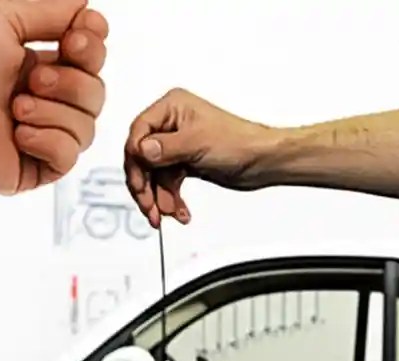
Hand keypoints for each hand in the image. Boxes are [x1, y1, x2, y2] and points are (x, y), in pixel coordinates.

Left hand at [0, 0, 107, 193]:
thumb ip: (51, 8)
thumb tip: (88, 10)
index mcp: (31, 62)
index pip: (89, 57)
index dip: (91, 47)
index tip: (74, 39)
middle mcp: (38, 98)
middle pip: (95, 91)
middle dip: (72, 82)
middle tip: (33, 80)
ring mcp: (38, 134)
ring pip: (88, 125)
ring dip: (56, 112)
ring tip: (16, 109)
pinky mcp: (33, 168)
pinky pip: (70, 157)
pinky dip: (51, 141)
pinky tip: (19, 134)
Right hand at [124, 88, 277, 226]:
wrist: (262, 161)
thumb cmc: (240, 142)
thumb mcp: (198, 142)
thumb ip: (166, 147)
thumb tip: (141, 150)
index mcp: (172, 108)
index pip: (139, 133)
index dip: (136, 160)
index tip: (140, 183)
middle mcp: (171, 124)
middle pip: (142, 157)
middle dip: (146, 186)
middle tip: (150, 207)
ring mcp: (177, 144)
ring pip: (153, 174)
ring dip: (159, 197)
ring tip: (167, 213)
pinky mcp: (184, 162)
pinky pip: (167, 182)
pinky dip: (170, 198)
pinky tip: (179, 211)